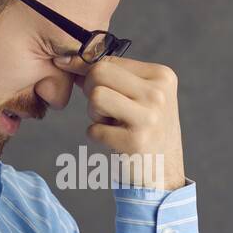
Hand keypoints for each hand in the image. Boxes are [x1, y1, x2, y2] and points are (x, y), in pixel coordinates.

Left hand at [53, 53, 186, 190]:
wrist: (164, 173)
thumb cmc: (147, 130)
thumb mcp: (142, 97)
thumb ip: (113, 77)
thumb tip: (69, 60)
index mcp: (162, 76)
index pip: (109, 60)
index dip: (89, 72)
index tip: (84, 83)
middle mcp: (158, 94)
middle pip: (98, 73)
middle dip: (90, 90)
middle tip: (103, 108)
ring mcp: (148, 118)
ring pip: (95, 97)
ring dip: (95, 114)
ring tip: (112, 124)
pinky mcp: (135, 142)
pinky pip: (94, 130)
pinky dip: (98, 137)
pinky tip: (116, 142)